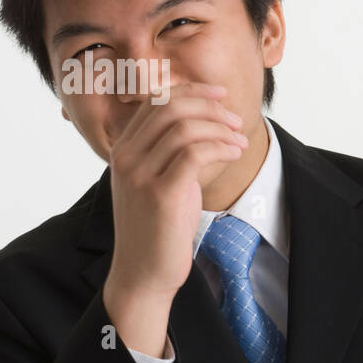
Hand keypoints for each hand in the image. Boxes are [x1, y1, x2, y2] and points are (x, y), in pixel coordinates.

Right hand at [102, 82, 246, 352]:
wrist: (143, 272)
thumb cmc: (157, 227)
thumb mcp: (154, 182)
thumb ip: (166, 152)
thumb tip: (201, 121)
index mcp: (122, 149)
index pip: (155, 101)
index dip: (191, 91)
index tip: (219, 94)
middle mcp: (126, 156)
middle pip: (170, 107)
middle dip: (209, 106)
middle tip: (235, 119)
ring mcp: (140, 174)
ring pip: (185, 127)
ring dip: (221, 129)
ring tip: (241, 142)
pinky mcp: (161, 193)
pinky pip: (196, 153)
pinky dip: (221, 147)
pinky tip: (235, 154)